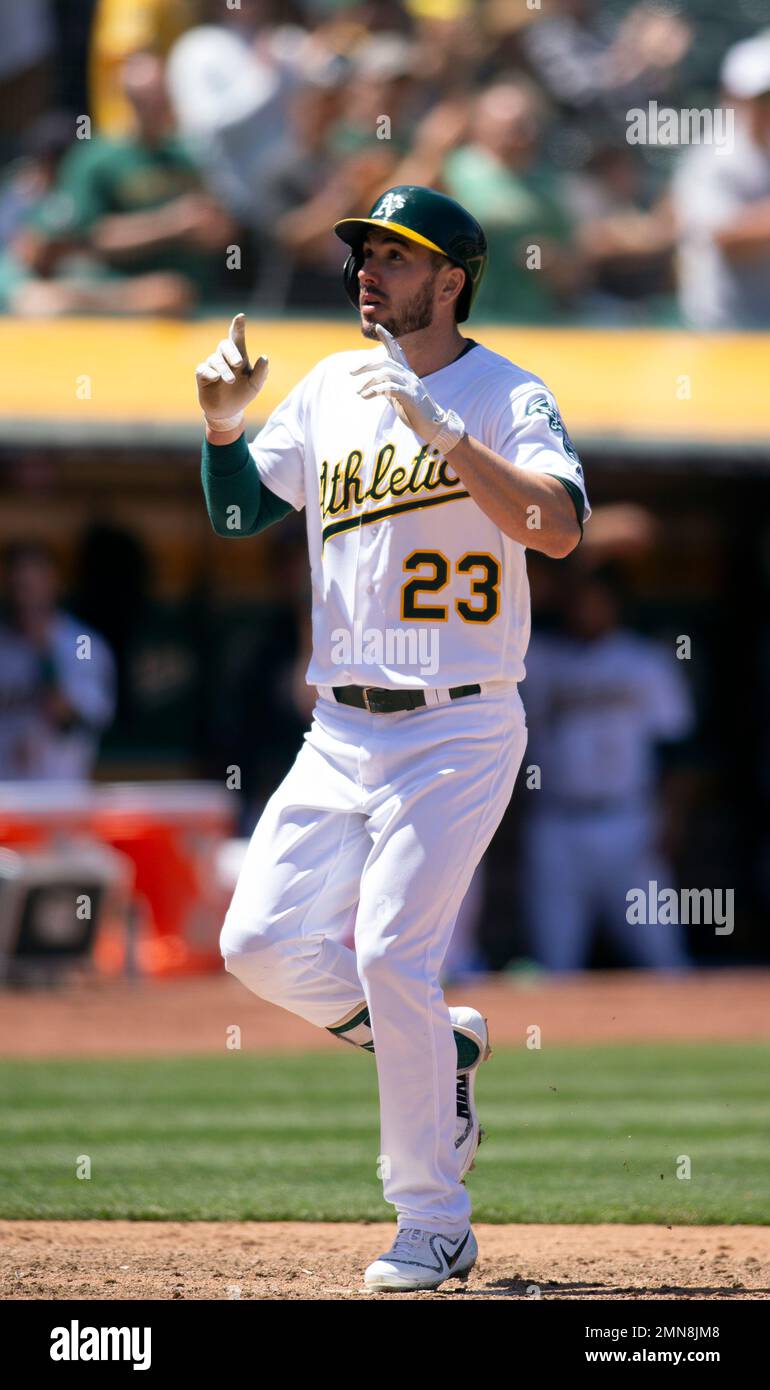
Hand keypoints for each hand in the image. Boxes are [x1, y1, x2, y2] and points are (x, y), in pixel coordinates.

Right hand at [195, 313, 268, 430]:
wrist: (228, 412)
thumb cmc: (242, 394)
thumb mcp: (255, 386)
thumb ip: (261, 373)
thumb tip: (264, 357)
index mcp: (238, 356)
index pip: (237, 338)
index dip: (238, 327)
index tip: (241, 317)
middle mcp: (224, 358)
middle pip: (225, 345)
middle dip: (231, 352)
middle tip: (239, 364)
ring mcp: (212, 366)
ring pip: (215, 359)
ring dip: (224, 369)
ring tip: (231, 381)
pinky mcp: (202, 376)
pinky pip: (203, 369)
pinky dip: (210, 372)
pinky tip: (216, 378)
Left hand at [350, 324, 465, 453]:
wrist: (433, 426)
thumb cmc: (415, 412)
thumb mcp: (398, 397)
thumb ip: (388, 387)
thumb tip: (374, 383)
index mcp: (406, 373)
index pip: (396, 350)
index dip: (388, 338)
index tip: (378, 326)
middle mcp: (409, 375)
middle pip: (385, 361)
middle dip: (366, 364)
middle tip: (351, 372)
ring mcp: (410, 385)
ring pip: (386, 373)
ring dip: (368, 381)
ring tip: (359, 392)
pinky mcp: (410, 396)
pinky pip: (390, 388)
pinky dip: (375, 390)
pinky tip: (365, 396)